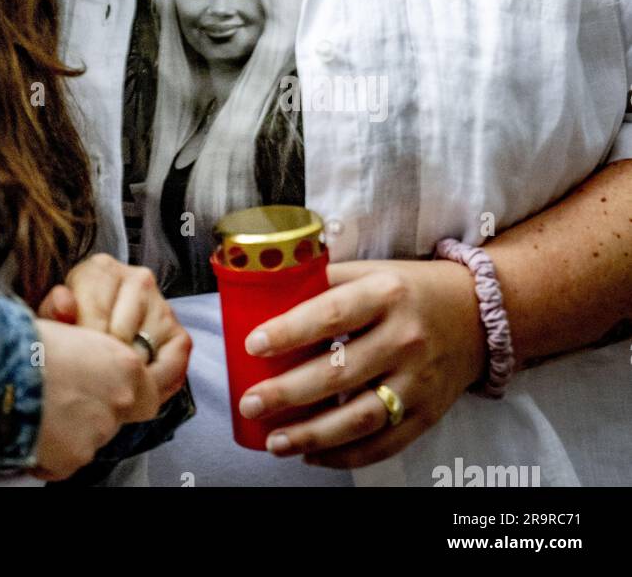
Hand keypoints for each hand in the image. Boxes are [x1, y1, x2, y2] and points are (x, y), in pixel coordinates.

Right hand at [30, 318, 161, 480]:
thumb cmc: (26, 340)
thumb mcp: (70, 332)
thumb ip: (93, 355)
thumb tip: (89, 363)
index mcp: (123, 365)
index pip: (148, 394)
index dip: (127, 395)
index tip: (107, 392)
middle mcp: (118, 401)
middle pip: (117, 419)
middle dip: (95, 414)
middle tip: (65, 402)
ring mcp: (97, 433)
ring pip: (89, 440)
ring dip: (70, 431)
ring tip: (38, 410)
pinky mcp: (72, 458)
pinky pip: (64, 462)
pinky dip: (49, 452)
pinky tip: (29, 430)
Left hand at [36, 253, 191, 408]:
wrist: (100, 333)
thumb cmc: (72, 324)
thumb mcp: (55, 318)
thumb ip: (53, 311)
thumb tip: (63, 302)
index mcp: (101, 269)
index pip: (94, 316)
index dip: (82, 348)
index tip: (74, 357)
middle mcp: (139, 278)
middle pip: (119, 337)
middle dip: (103, 362)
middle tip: (91, 373)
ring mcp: (163, 305)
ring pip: (141, 355)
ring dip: (125, 374)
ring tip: (110, 377)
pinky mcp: (180, 335)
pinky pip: (169, 369)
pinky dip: (151, 384)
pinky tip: (133, 381)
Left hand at [236, 259, 485, 467]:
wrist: (478, 314)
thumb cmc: (408, 289)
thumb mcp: (370, 271)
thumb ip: (324, 282)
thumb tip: (265, 294)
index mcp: (385, 294)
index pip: (330, 315)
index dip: (289, 332)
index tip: (253, 345)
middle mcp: (405, 338)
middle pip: (339, 373)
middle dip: (288, 393)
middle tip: (250, 403)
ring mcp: (419, 381)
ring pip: (360, 418)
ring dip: (312, 434)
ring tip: (274, 442)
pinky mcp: (428, 414)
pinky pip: (384, 443)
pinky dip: (345, 455)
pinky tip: (312, 454)